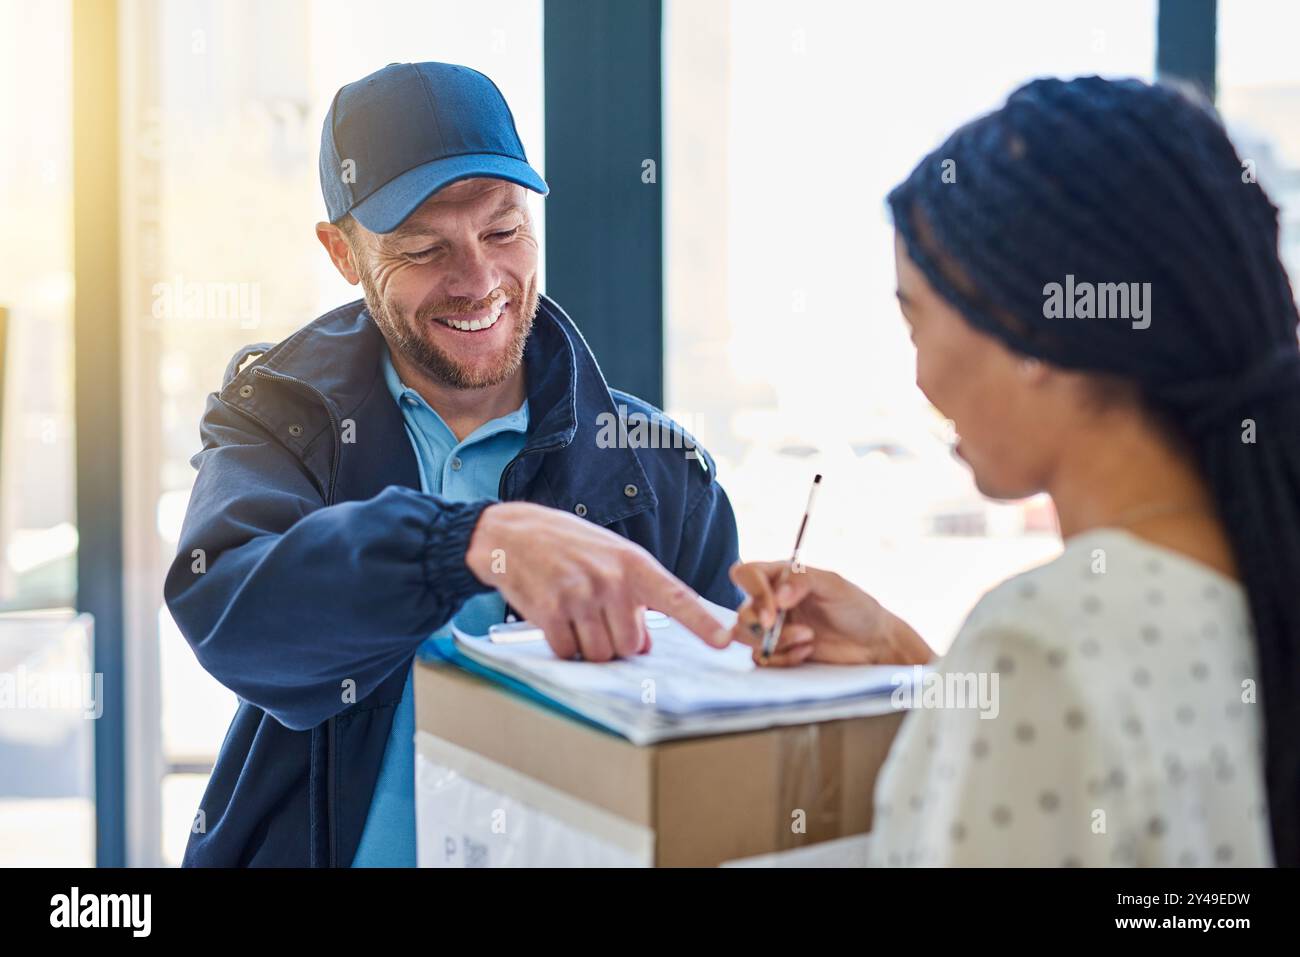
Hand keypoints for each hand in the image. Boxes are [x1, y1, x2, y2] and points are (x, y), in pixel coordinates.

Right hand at [466, 502, 731, 660]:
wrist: (512, 534)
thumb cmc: (568, 547)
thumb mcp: (611, 558)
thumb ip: (635, 597)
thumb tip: (645, 645)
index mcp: (634, 564)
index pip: (676, 598)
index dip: (702, 623)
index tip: (725, 640)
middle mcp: (611, 579)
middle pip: (632, 646)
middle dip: (616, 642)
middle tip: (596, 615)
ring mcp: (580, 595)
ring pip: (601, 654)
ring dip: (588, 647)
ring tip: (574, 614)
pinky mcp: (550, 611)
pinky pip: (569, 653)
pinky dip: (563, 646)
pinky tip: (554, 619)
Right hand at [726, 561, 931, 666]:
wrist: (872, 643)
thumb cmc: (855, 607)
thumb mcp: (834, 585)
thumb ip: (803, 581)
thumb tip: (777, 596)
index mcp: (779, 577)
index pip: (746, 575)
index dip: (753, 592)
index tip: (773, 613)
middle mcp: (770, 601)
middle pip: (742, 612)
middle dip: (763, 626)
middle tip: (800, 631)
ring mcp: (772, 628)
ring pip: (747, 638)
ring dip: (777, 642)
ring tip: (808, 637)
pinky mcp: (777, 652)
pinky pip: (762, 659)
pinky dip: (784, 657)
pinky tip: (808, 650)